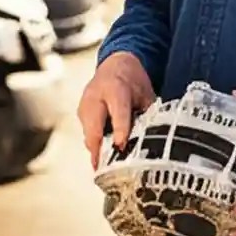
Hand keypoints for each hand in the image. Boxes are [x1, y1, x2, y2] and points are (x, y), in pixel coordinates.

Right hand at [78, 52, 155, 168]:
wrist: (115, 65)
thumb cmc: (133, 81)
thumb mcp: (145, 93)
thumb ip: (147, 113)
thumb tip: (154, 136)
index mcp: (116, 88)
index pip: (118, 110)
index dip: (120, 129)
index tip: (121, 145)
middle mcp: (95, 96)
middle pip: (94, 125)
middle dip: (99, 147)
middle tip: (105, 169)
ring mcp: (85, 105)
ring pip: (88, 133)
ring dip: (96, 151)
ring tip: (104, 170)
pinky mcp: (81, 113)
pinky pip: (87, 133)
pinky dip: (94, 146)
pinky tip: (101, 160)